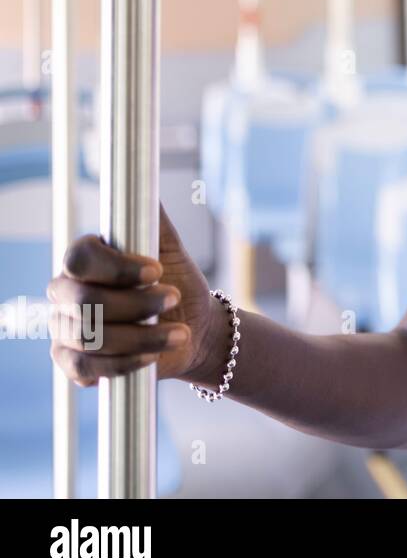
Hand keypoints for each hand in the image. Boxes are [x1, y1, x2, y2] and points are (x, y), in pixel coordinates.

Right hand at [48, 204, 220, 385]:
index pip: (80, 258)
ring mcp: (64, 328)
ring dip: (141, 336)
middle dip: (137, 304)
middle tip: (175, 298)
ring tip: (179, 333)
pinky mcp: (72, 362)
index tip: (157, 270)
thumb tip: (148, 189)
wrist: (191, 330)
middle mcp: (65, 293)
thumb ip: (154, 219)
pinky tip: (151, 357)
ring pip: (88, 337)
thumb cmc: (178, 285)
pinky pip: (84, 368)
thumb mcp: (172, 250)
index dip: (117, 266)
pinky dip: (123, 364)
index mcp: (85, 260)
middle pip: (83, 300)